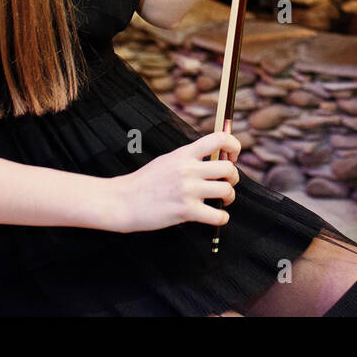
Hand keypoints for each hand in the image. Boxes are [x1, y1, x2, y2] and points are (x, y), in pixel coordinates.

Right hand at [108, 131, 240, 232]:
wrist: (122, 201)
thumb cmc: (145, 182)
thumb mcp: (168, 160)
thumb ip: (190, 157)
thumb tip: (215, 155)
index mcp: (184, 154)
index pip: (219, 138)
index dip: (234, 146)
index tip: (232, 156)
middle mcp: (188, 169)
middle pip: (229, 168)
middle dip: (234, 178)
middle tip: (227, 184)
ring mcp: (188, 190)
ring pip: (227, 190)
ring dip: (229, 197)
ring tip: (222, 201)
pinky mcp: (186, 211)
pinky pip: (218, 215)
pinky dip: (222, 218)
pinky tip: (217, 217)